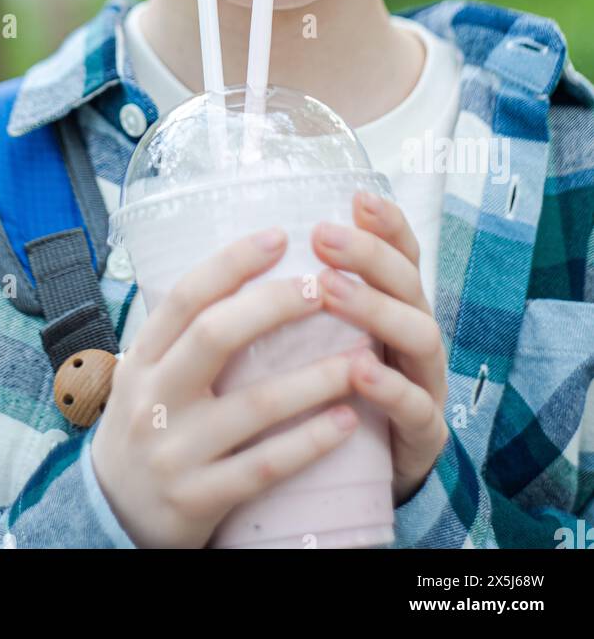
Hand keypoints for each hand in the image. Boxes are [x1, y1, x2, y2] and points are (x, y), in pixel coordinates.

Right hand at [90, 229, 364, 547]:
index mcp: (142, 358)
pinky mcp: (199, 499)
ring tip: (362, 356)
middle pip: (215, 335)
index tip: (279, 235)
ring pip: (254, 404)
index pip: (185, 297)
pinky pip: (265, 466)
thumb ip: (183, 334)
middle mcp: (153, 398)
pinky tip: (348, 421)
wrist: (111, 518)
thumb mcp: (144, 374)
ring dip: (315, 377)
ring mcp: (175, 451)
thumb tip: (246, 270)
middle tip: (326, 287)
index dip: (232, 262)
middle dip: (275, 305)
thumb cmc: (144, 427)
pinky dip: (310, 441)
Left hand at [312, 191, 450, 506]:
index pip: (399, 252)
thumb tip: (251, 241)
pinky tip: (361, 372)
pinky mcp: (424, 434)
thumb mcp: (318, 338)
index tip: (356, 196)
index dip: (385, 223)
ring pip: (419, 334)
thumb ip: (303, 296)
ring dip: (375, 308)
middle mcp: (414, 334)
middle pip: (407, 281)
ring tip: (331, 291)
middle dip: (368, 254)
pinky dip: (390, 388)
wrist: (362, 478)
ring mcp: (425, 382)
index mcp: (392, 304)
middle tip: (323, 235)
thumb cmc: (330, 392)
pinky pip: (416, 408)